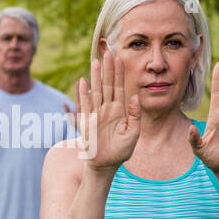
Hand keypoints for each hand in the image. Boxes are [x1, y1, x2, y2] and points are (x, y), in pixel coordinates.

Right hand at [76, 50, 139, 170]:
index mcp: (120, 110)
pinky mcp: (86, 122)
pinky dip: (83, 94)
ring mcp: (96, 114)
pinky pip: (84, 105)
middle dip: (107, 69)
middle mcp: (107, 109)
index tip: (119, 58)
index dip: (119, 73)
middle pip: (107, 85)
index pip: (119, 87)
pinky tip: (82, 81)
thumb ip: (135, 115)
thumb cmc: (120, 151)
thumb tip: (135, 97)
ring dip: (95, 77)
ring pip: (96, 91)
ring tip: (95, 62)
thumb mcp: (133, 133)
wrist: (105, 165)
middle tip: (108, 53)